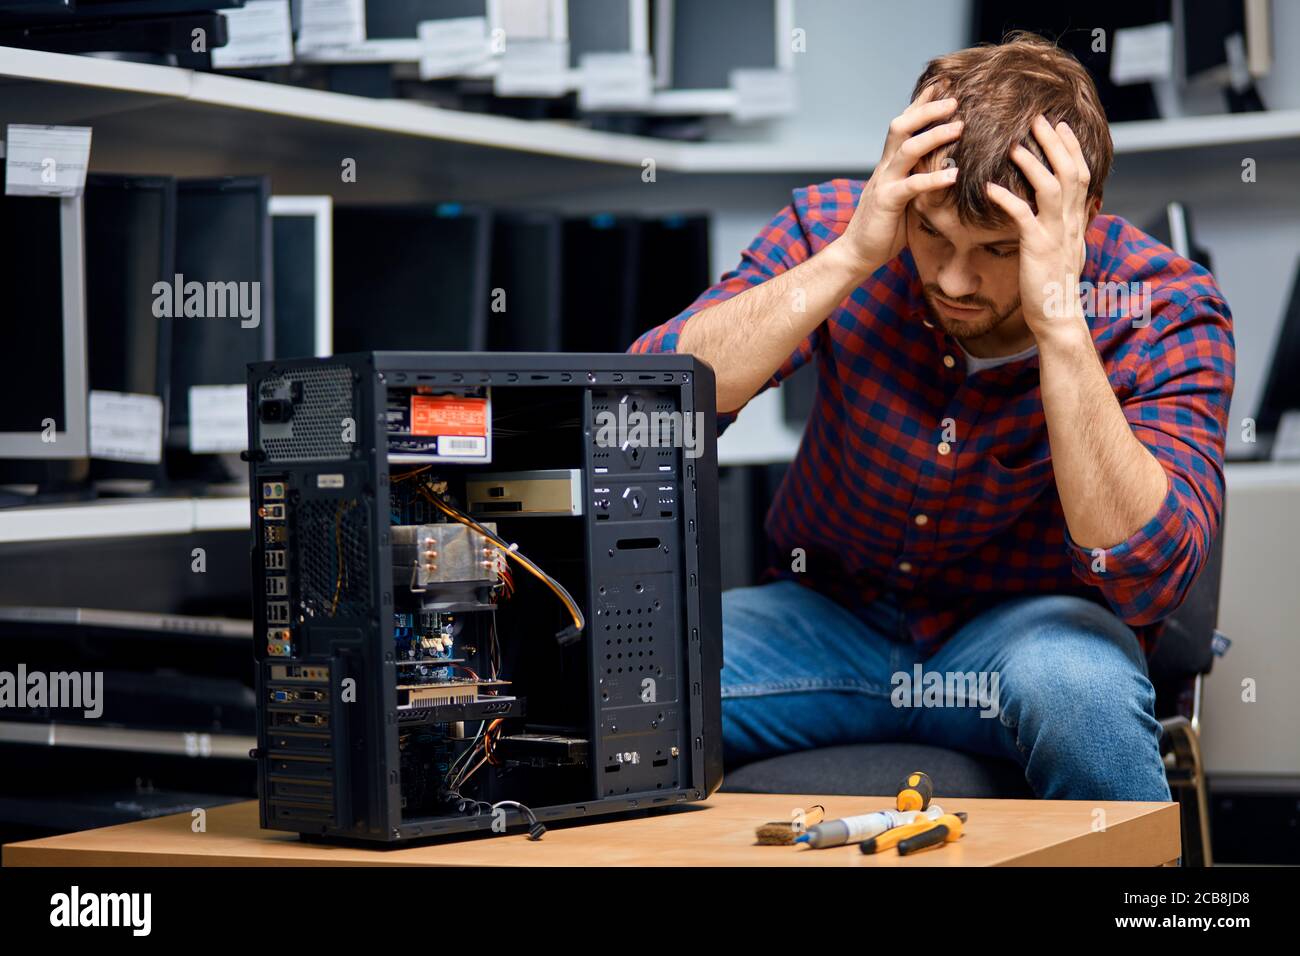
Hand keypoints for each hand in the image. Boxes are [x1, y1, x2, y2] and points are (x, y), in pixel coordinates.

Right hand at [837, 85, 962, 273]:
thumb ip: (920, 181)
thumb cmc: (885, 228)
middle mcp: (885, 168)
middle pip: (902, 126)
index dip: (921, 104)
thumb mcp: (907, 199)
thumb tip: (948, 171)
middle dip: (927, 110)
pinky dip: (934, 178)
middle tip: (955, 100)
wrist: (857, 253)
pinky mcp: (887, 202)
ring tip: (960, 127)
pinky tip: (954, 174)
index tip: (942, 85)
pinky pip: (912, 185)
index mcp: (889, 164)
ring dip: (934, 135)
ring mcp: (884, 183)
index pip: (904, 126)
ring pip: (907, 149)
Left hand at [986, 116, 1091, 341]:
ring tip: (1014, 144)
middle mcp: (1071, 222)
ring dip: (1033, 162)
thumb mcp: (1065, 248)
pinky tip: (989, 187)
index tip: (1060, 125)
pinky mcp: (1037, 248)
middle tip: (1038, 118)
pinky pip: (1022, 217)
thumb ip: (1065, 224)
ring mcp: (1056, 234)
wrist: (1058, 316)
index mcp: (1077, 219)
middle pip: (1070, 171)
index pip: (1081, 173)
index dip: (1072, 147)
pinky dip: (1007, 199)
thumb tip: (1067, 209)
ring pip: (1050, 187)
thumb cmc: (1053, 284)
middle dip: (1055, 142)